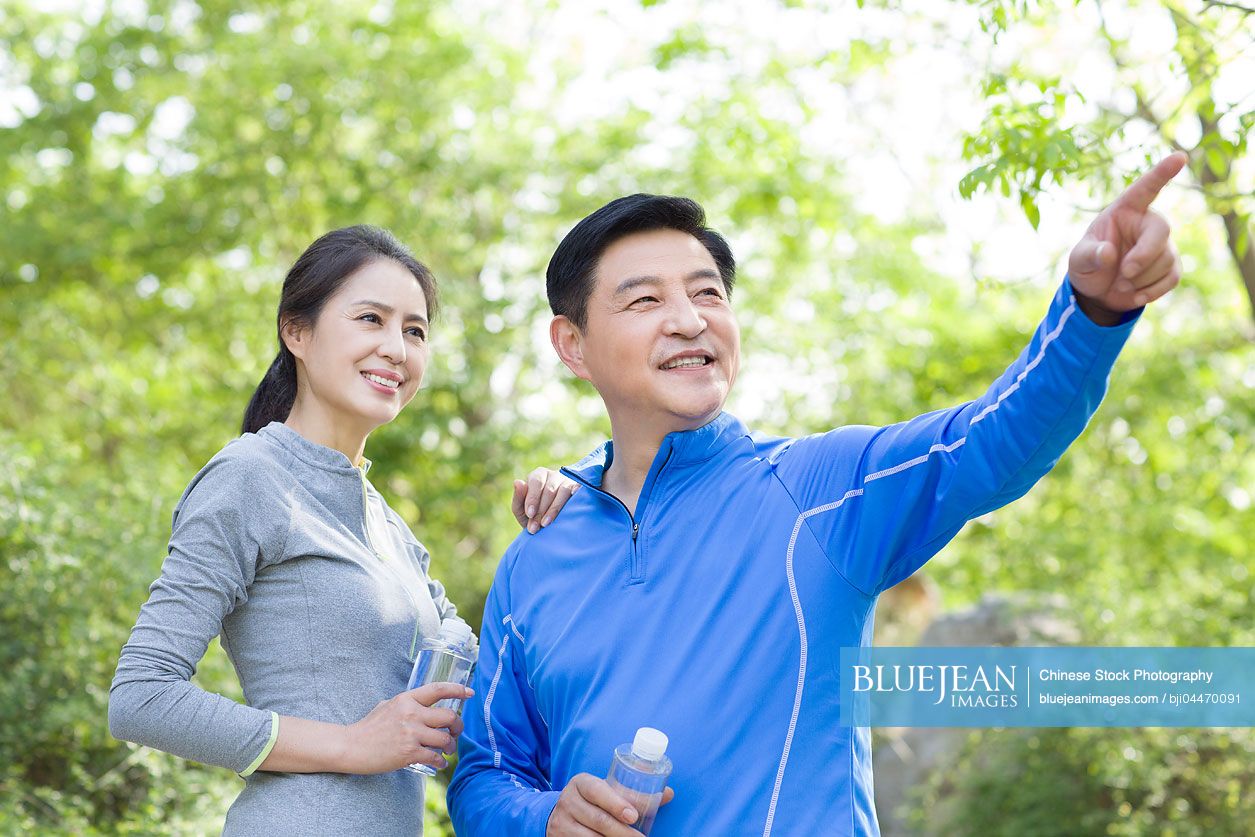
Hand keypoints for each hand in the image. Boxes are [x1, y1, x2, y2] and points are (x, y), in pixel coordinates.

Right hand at [339, 682, 471, 773]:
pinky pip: (435, 757)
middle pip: (449, 716)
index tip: (470, 693)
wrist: (351, 747)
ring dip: (451, 746)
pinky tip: (439, 763)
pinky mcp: (409, 753)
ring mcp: (411, 733)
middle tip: (456, 732)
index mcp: (407, 699)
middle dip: (458, 726)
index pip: (438, 689)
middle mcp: (412, 714)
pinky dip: (441, 762)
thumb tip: (418, 704)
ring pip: (445, 738)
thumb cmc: (367, 727)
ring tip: (448, 750)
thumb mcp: (386, 706)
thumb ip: (404, 704)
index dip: (458, 690)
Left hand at [512, 467, 579, 533]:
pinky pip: (576, 489)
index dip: (533, 498)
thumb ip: (518, 498)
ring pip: (563, 491)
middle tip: (535, 526)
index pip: (536, 482)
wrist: (550, 528)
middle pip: (549, 489)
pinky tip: (572, 502)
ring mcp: (567, 481)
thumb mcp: (521, 510)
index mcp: (538, 476)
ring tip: (546, 524)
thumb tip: (517, 482)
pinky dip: (575, 493)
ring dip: (554, 509)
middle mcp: (553, 475)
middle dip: (541, 509)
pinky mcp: (578, 488)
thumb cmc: (534, 515)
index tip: (530, 514)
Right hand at [546, 773, 674, 835]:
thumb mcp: (606, 790)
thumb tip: (668, 793)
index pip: (597, 791)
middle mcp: (568, 801)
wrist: (560, 814)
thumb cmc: (593, 800)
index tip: (634, 816)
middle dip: (623, 832)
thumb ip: (633, 793)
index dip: (616, 804)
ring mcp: (561, 823)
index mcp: (581, 783)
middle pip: (598, 820)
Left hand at [1067, 152, 1186, 322]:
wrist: (1098, 291)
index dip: (1162, 173)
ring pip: (1163, 260)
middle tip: (1123, 274)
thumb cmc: (1088, 264)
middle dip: (1143, 257)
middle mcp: (1147, 223)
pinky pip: (1171, 278)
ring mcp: (1163, 244)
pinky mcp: (1171, 266)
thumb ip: (1089, 255)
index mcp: (1125, 211)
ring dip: (1138, 279)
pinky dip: (1150, 291)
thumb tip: (1108, 254)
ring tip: (1119, 284)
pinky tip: (1133, 295)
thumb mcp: (1079, 260)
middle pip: (1160, 232)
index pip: (1145, 188)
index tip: (1180, 157)